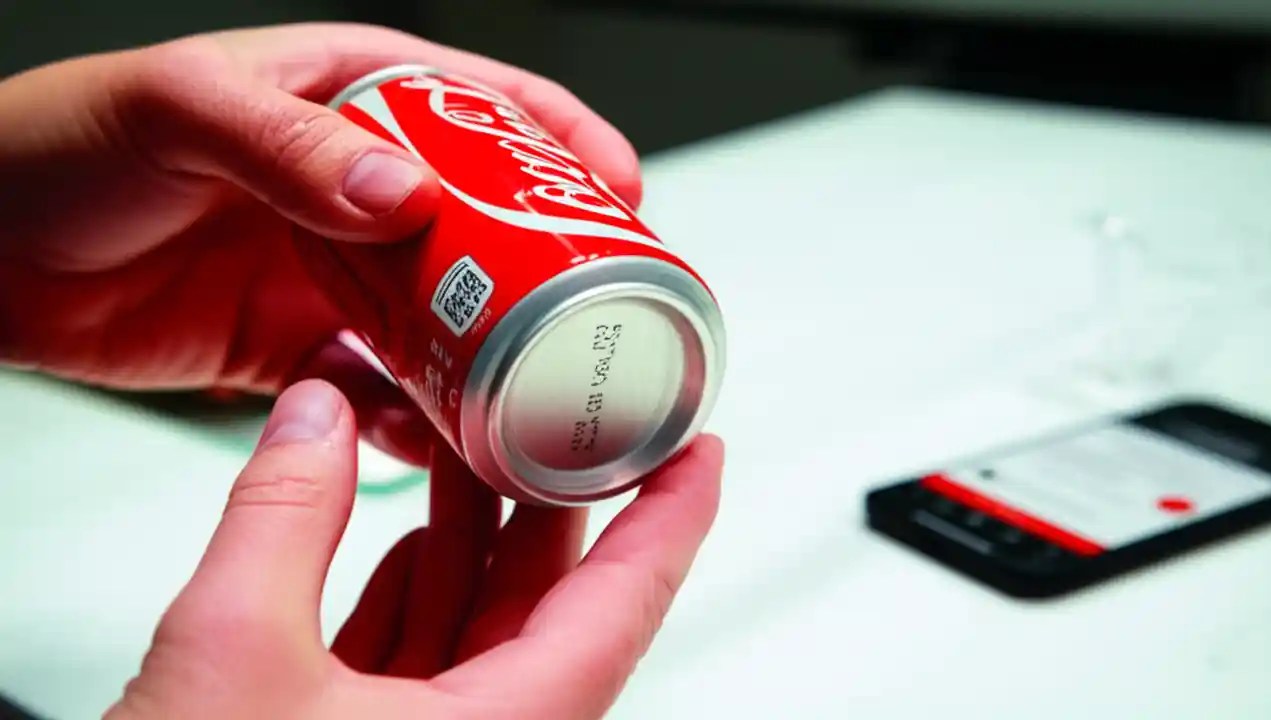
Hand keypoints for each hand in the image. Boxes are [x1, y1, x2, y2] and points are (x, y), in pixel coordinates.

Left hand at [0, 23, 640, 392]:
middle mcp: (358, 186)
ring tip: (528, 394)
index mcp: (350, 98)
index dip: (570, 149)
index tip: (621, 199)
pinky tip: (426, 436)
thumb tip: (398, 194)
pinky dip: (412, 415)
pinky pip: (383, 384)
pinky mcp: (303, 343)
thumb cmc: (60, 148)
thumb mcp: (176, 112)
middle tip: (597, 316)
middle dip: (554, 271)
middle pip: (493, 225)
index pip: (490, 107)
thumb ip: (286, 143)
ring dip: (492, 356)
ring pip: (450, 314)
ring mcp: (337, 269)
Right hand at [107, 380, 723, 719]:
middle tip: (547, 413)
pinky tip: (400, 538)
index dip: (674, 515)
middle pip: (550, 602)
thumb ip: (284, 519)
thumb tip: (314, 419)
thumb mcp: (233, 655)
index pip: (628, 603)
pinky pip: (420, 659)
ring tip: (460, 446)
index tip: (696, 450)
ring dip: (466, 536)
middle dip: (544, 497)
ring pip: (478, 627)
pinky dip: (413, 590)